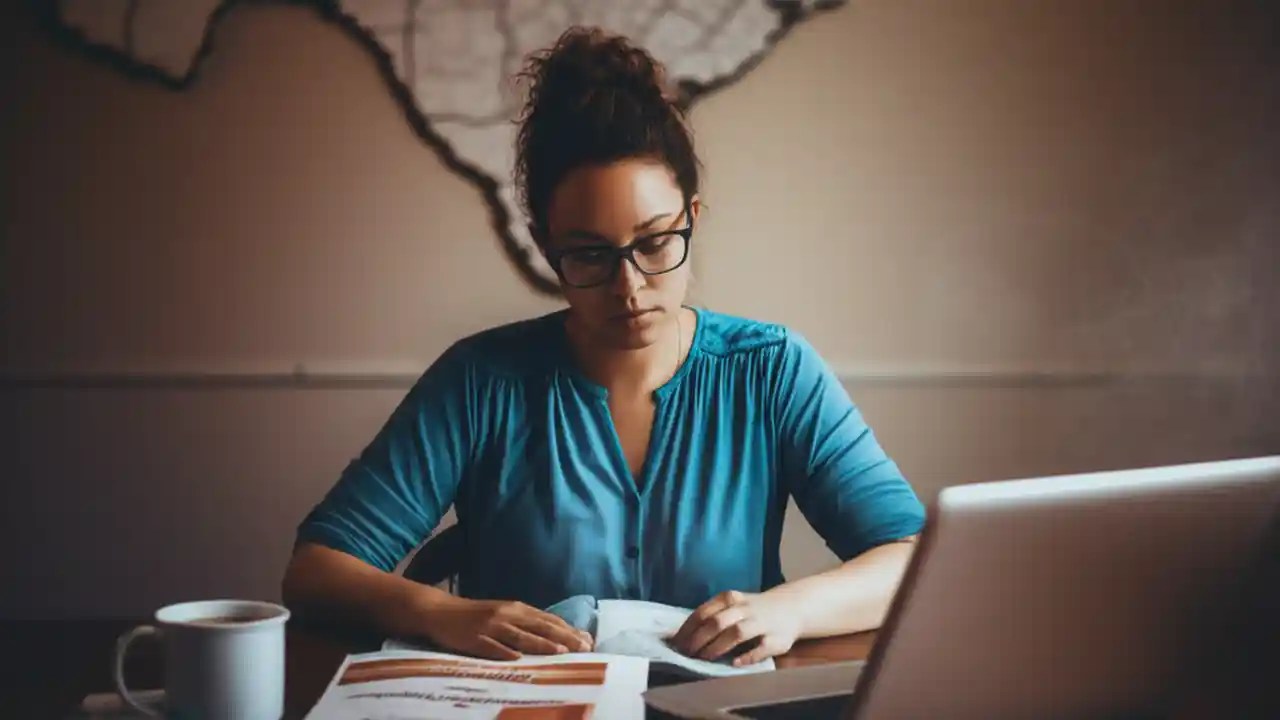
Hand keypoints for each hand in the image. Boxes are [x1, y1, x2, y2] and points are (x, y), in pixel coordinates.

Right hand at [422, 596, 593, 659]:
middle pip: (540, 626)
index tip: (588, 639)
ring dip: (541, 644)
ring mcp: (490, 626)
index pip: (548, 619)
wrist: (441, 611)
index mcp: (516, 608)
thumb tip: (554, 634)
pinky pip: (492, 647)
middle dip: (563, 637)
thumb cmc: (477, 615)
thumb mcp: (504, 614)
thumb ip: (526, 623)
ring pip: (520, 636)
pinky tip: (518, 659)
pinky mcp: (474, 638)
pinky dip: (505, 652)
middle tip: (584, 647)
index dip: (568, 629)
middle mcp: (507, 614)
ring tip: (560, 651)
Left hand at [669, 590, 802, 666]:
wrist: (792, 607)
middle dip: (698, 640)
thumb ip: (712, 615)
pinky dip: (747, 656)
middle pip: (717, 622)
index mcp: (731, 598)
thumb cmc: (753, 609)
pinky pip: (761, 647)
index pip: (703, 612)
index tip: (675, 644)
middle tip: (686, 655)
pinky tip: (734, 663)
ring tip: (703, 659)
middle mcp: (745, 608)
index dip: (687, 629)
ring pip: (736, 633)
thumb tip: (682, 636)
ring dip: (717, 647)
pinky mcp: (777, 638)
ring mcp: (761, 623)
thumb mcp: (732, 604)